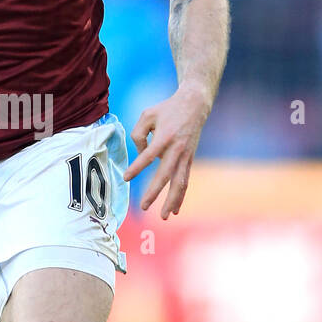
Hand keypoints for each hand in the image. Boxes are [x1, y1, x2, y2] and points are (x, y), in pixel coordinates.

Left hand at [123, 81, 210, 218]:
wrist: (195, 105)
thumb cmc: (167, 109)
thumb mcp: (147, 115)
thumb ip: (138, 134)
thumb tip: (141, 154)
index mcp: (165, 137)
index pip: (148, 156)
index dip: (137, 167)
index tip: (126, 178)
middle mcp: (177, 149)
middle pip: (165, 175)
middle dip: (154, 192)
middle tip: (143, 206)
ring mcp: (185, 156)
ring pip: (179, 183)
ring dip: (172, 201)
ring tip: (163, 216)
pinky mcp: (189, 159)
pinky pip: (184, 181)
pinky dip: (180, 196)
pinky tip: (174, 210)